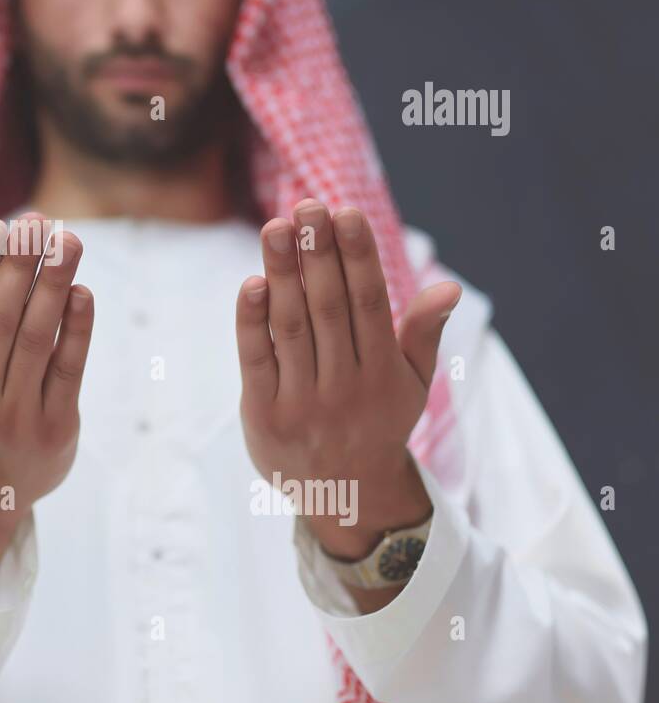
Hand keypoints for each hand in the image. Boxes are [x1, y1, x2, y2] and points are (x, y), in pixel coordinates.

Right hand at [0, 214, 93, 606]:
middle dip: (18, 265)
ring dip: (53, 286)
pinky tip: (82, 292)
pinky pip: (68, 370)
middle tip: (35, 221)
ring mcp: (17, 415)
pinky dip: (77, 330)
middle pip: (0, 320)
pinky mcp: (56, 428)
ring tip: (67, 240)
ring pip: (37, 339)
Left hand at [234, 200, 459, 563]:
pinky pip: (257, 358)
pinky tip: (253, 282)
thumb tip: (449, 286)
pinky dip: (253, 320)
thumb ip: (422, 333)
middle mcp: (345, 385)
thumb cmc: (376, 422)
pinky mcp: (264, 413)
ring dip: (284, 274)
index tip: (346, 212)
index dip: (358, 256)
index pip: (369, 302)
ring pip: (293, 326)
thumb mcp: (410, 385)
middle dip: (318, 254)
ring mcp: (303, 400)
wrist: (342, 496)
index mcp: (383, 372)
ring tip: (277, 227)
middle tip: (307, 206)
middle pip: (329, 307)